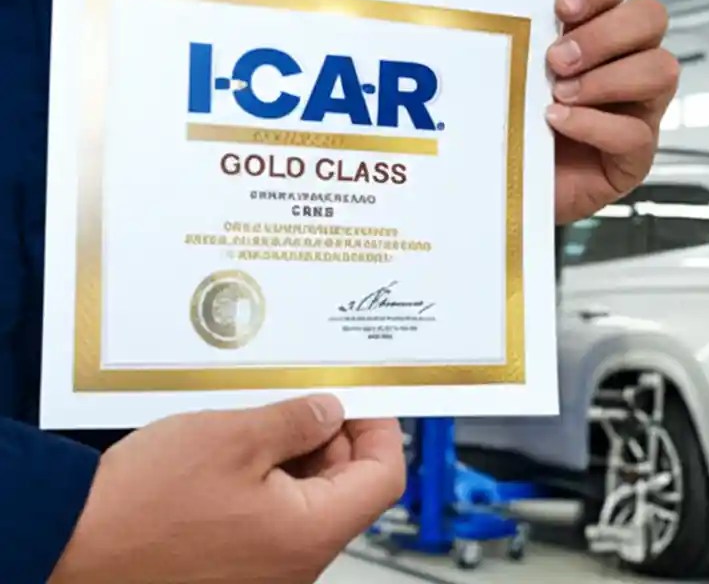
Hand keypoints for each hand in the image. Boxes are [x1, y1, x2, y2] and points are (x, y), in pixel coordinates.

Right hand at [50, 396, 404, 583]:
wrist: (69, 545)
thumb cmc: (141, 505)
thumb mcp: (234, 437)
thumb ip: (298, 421)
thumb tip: (331, 411)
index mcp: (310, 532)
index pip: (383, 477)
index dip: (380, 429)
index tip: (363, 399)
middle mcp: (296, 562)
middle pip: (347, 490)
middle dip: (333, 439)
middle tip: (304, 400)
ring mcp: (265, 571)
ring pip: (306, 504)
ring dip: (295, 458)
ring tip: (260, 422)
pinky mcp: (233, 570)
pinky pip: (271, 520)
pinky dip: (266, 482)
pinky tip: (237, 452)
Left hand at [511, 0, 678, 223]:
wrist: (507, 186)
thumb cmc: (519, 119)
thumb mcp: (516, 55)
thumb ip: (526, 0)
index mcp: (601, 33)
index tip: (561, 8)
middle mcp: (629, 65)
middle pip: (651, 20)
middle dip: (604, 34)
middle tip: (557, 59)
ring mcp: (639, 110)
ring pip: (660, 70)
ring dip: (607, 77)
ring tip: (560, 93)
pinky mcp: (634, 156)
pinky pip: (635, 132)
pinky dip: (595, 123)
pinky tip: (560, 121)